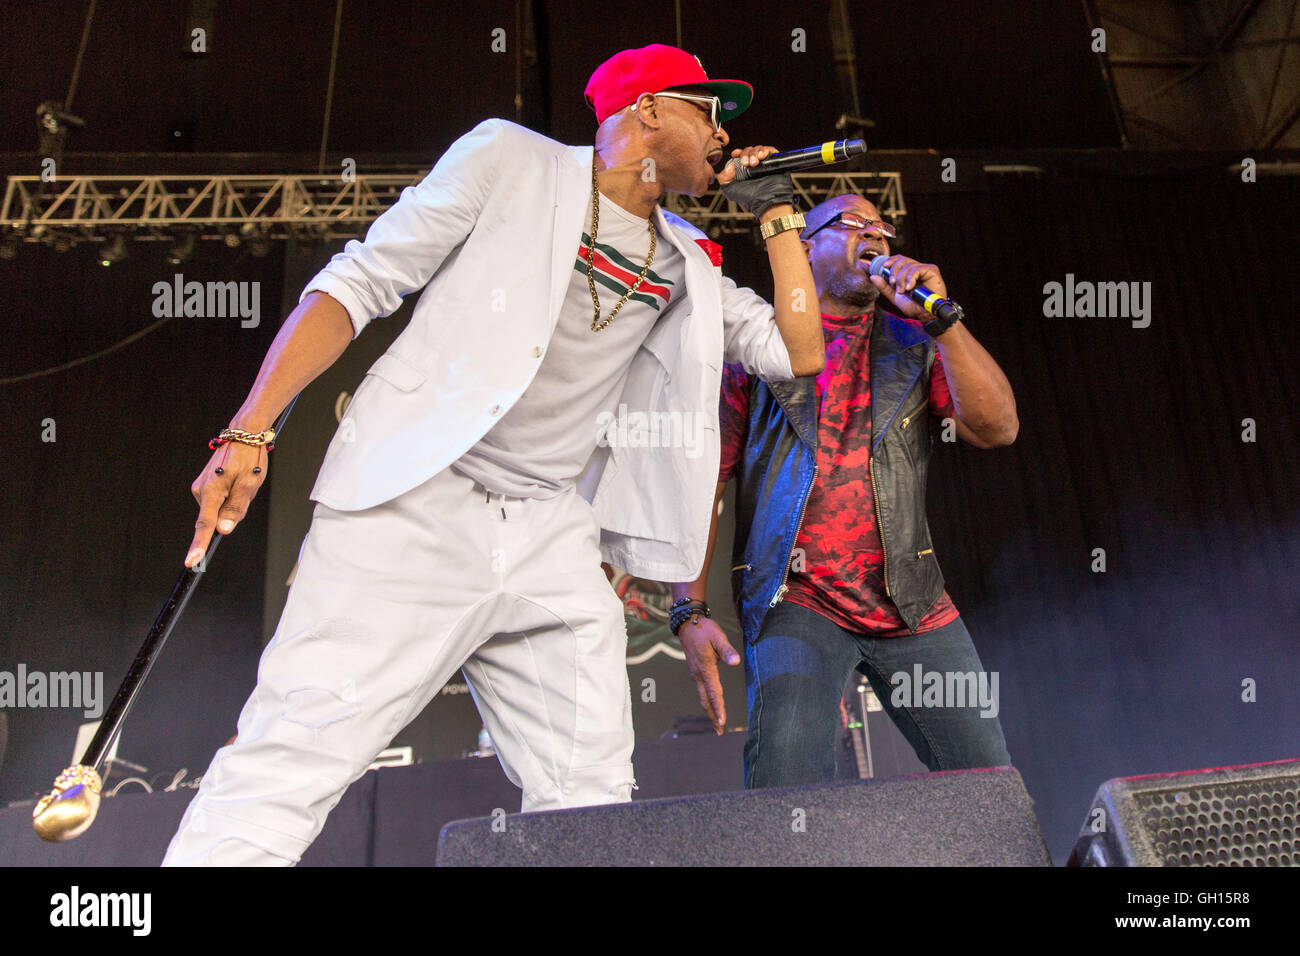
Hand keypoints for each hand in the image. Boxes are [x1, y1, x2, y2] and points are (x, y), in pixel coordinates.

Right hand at [184, 441, 268, 567]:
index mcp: (211, 491)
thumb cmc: (250, 460)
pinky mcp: (204, 485)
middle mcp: (200, 491)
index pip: (204, 525)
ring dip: (231, 504)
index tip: (191, 562)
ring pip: (216, 510)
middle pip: (213, 518)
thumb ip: (236, 509)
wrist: (243, 436)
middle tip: (247, 491)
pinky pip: (217, 502)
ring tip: (244, 482)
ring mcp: (201, 487)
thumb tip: (222, 530)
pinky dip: (228, 499)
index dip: (198, 545)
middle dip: (230, 515)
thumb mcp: (250, 484)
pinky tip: (238, 483)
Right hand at [678, 616, 740, 733]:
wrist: (687, 623)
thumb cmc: (704, 629)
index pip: (714, 692)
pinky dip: (707, 701)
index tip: (722, 721)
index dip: (719, 708)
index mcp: (705, 668)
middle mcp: (698, 674)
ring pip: (702, 697)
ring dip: (710, 711)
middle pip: (706, 700)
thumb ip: (727, 651)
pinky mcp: (695, 671)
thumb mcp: (718, 637)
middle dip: (713, 716)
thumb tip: (736, 662)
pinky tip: (711, 705)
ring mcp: (695, 674)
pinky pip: (701, 691)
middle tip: (720, 731)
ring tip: (717, 723)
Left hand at [718, 145, 792, 218]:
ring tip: (754, 163)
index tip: (735, 154)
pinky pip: (770, 150)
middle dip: (746, 154)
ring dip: (754, 153)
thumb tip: (730, 165)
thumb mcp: (730, 190)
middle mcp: (754, 166)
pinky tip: (762, 157)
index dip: (737, 153)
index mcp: (744, 170)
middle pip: (749, 150)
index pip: (740, 155)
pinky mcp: (775, 162)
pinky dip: (765, 150)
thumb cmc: (749, 198)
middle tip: (746, 163)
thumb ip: (723, 177)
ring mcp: (765, 163)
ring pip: (758, 149)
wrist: (765, 200)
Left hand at [869, 255, 946, 321]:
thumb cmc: (913, 306)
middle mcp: (917, 268)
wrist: (925, 314)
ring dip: (902, 279)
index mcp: (909, 272)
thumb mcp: (894, 296)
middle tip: (893, 285)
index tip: (884, 267)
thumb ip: (884, 287)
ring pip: (908, 266)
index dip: (891, 260)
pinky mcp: (932, 270)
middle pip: (902, 260)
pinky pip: (917, 269)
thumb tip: (873, 276)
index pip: (899, 259)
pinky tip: (910, 287)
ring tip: (903, 291)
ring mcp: (925, 268)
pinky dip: (910, 278)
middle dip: (894, 272)